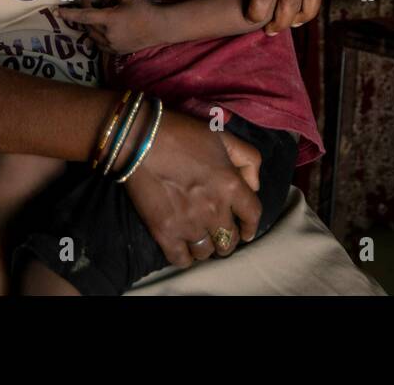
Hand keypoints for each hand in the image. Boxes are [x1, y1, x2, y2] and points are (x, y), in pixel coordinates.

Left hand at [57, 0, 166, 55]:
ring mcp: (112, 44)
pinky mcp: (117, 51)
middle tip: (89, 0)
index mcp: (109, 19)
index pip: (84, 16)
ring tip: (98, 15)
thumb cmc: (145, 10)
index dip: (69, 14)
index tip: (57, 12)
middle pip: (88, 25)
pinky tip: (103, 30)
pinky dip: (98, 36)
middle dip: (85, 13)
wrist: (160, 28)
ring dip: (91, 26)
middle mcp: (107, 34)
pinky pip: (100, 44)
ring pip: (93, 35)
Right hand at [122, 112, 262, 267]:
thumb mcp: (224, 136)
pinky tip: (184, 249)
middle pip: (230, 240)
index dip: (251, 226)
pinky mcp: (165, 233)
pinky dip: (185, 258)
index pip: (252, 216)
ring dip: (207, 247)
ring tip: (201, 239)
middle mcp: (214, 210)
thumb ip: (248, 159)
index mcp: (231, 186)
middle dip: (228, 238)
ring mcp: (189, 225)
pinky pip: (181, 260)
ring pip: (207, 252)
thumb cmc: (183, 134)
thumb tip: (253, 186)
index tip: (246, 231)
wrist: (140, 140)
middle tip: (219, 233)